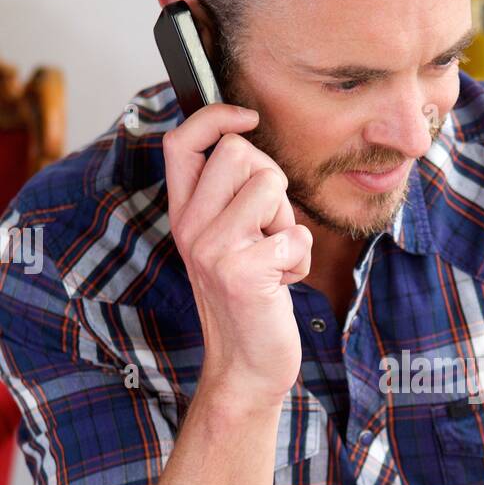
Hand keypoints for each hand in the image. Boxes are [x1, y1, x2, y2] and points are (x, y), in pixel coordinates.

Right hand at [163, 103, 312, 408]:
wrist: (247, 367)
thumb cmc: (250, 302)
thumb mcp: (229, 243)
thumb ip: (231, 198)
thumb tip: (247, 139)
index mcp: (183, 216)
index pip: (181, 143)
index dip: (214, 117)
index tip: (248, 118)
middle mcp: (189, 228)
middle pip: (239, 152)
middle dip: (273, 182)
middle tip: (270, 229)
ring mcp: (212, 249)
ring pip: (270, 183)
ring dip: (288, 221)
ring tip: (276, 257)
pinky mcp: (242, 272)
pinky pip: (295, 233)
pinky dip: (301, 258)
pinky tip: (283, 284)